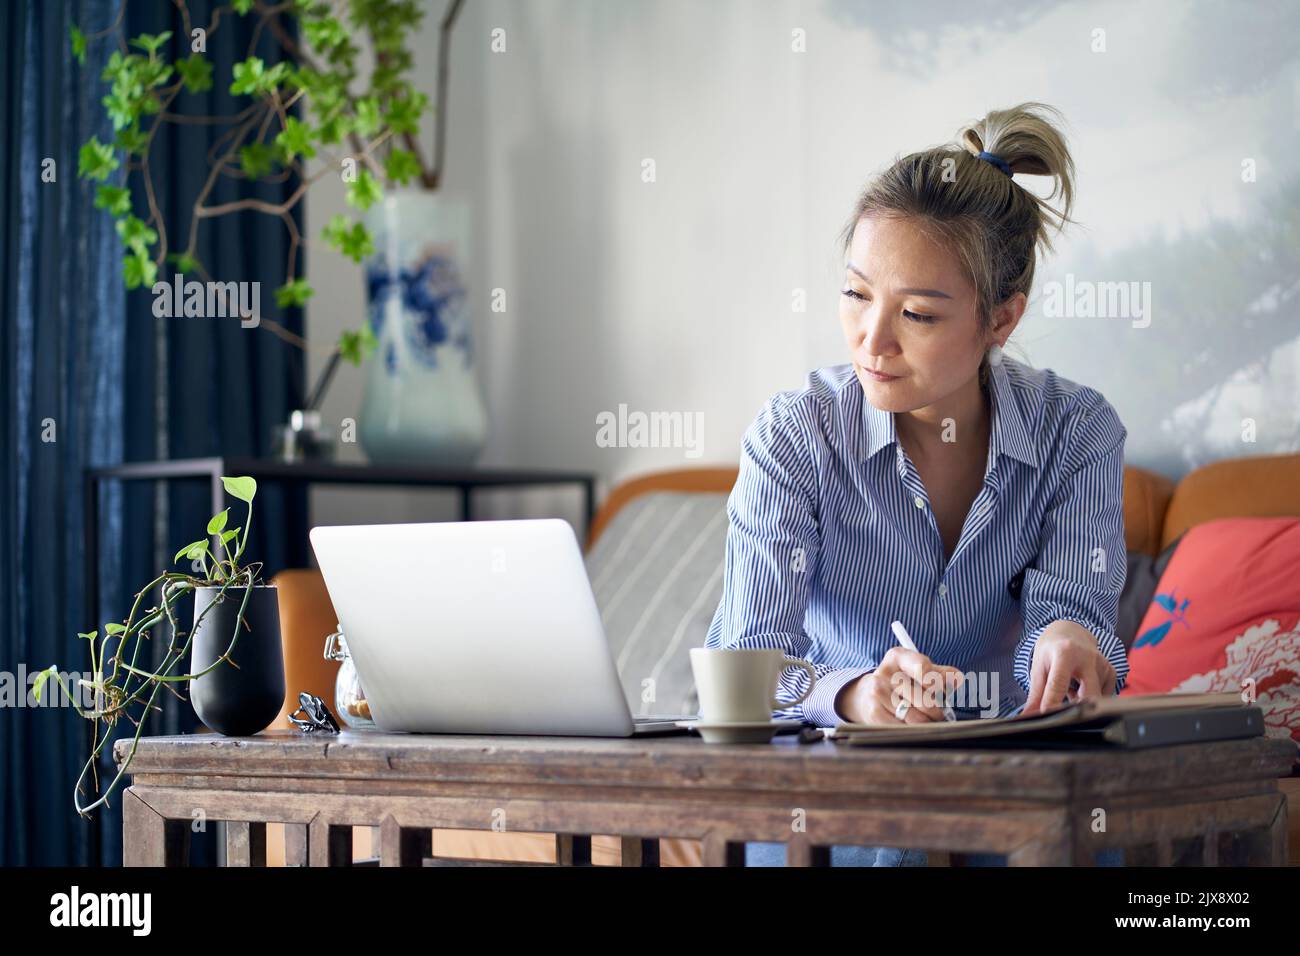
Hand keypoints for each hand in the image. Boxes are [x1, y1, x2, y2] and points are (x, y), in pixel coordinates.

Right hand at [835, 647, 965, 724]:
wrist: (867, 695)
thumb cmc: (901, 682)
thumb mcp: (919, 671)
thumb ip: (941, 673)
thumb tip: (956, 679)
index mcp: (898, 657)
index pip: (923, 667)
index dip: (937, 682)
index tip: (939, 690)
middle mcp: (884, 672)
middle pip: (926, 699)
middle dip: (938, 711)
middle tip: (938, 713)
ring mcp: (877, 693)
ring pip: (917, 718)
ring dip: (927, 723)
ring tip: (926, 720)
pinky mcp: (874, 713)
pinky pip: (904, 729)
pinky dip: (913, 731)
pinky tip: (911, 726)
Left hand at [1022, 619, 1116, 715]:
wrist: (1070, 631)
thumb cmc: (1051, 651)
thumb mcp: (1039, 668)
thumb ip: (1035, 695)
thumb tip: (1027, 719)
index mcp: (1065, 652)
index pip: (1059, 684)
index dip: (1052, 703)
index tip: (1046, 718)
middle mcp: (1088, 657)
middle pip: (1089, 695)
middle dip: (1078, 710)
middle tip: (1065, 718)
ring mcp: (1103, 665)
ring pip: (1095, 699)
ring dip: (1081, 703)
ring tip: (1070, 692)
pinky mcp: (1112, 673)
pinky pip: (1102, 697)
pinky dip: (1090, 699)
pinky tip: (1081, 688)